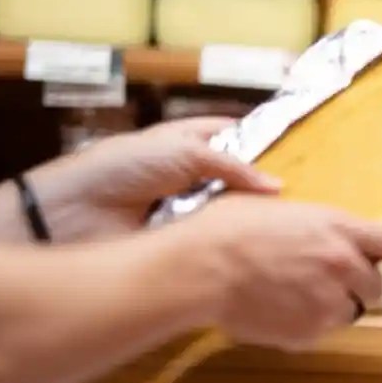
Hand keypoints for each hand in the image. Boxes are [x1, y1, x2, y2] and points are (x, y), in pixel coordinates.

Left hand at [27, 117, 279, 241]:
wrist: (72, 215)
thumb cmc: (122, 168)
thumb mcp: (182, 151)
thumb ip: (233, 164)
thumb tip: (277, 186)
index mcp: (191, 141)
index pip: (239, 136)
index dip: (267, 142)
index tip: (303, 153)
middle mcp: (193, 174)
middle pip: (240, 177)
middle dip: (266, 185)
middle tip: (309, 197)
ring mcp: (189, 211)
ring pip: (231, 211)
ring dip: (253, 217)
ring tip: (296, 223)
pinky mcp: (182, 243)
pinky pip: (215, 240)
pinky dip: (233, 243)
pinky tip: (265, 246)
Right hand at [154, 194, 381, 350]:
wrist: (200, 267)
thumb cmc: (229, 228)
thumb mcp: (279, 207)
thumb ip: (316, 223)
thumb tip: (325, 230)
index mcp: (339, 228)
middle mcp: (343, 265)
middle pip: (373, 287)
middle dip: (354, 286)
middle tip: (321, 279)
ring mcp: (327, 301)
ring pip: (344, 313)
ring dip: (327, 307)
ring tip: (287, 293)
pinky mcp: (308, 332)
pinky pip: (315, 333)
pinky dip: (301, 326)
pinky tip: (272, 308)